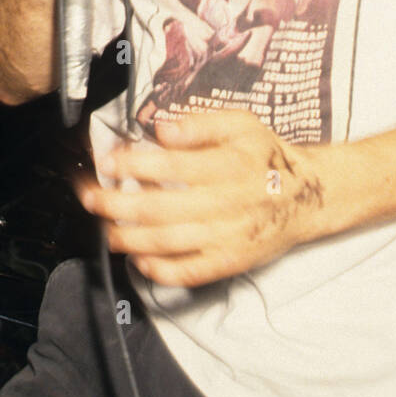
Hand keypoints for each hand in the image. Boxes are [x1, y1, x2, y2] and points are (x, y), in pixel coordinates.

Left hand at [76, 110, 327, 286]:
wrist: (307, 197)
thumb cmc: (267, 157)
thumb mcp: (241, 125)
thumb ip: (200, 124)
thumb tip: (160, 129)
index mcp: (226, 166)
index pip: (168, 166)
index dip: (131, 164)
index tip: (106, 160)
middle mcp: (224, 204)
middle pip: (157, 208)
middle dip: (113, 203)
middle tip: (88, 196)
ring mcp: (225, 237)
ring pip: (165, 243)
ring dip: (126, 237)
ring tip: (103, 227)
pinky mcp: (228, 262)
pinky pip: (187, 272)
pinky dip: (157, 269)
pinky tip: (138, 258)